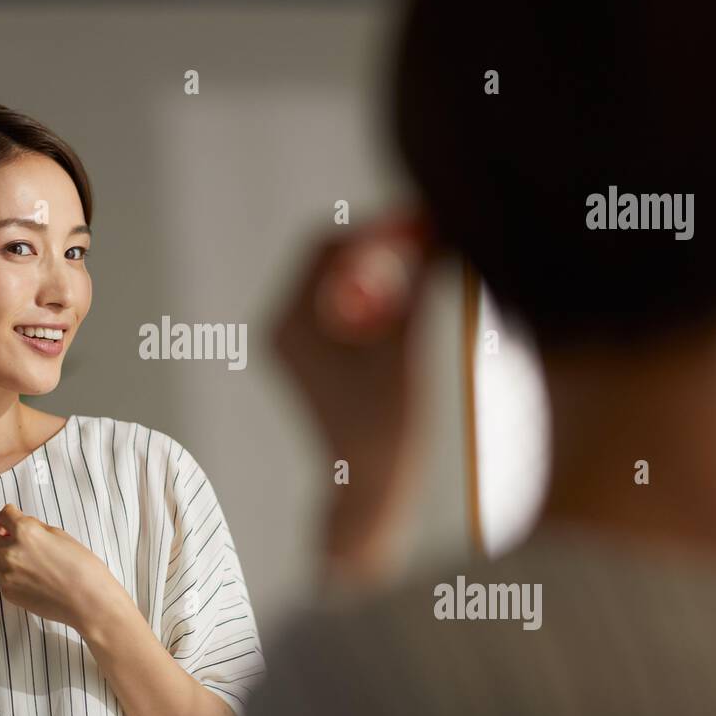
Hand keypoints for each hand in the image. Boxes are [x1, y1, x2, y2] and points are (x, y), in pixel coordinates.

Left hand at [0, 504, 121, 631]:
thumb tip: (21, 525)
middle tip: (4, 533)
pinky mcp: (7, 592)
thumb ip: (35, 528)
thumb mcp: (61, 536)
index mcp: (26, 532)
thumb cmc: (82, 567)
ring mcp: (6, 574)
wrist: (87, 601)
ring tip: (14, 555)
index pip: (3, 514)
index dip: (10, 514)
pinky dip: (7, 571)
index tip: (13, 517)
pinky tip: (28, 575)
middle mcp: (10, 552)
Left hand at [268, 206, 431, 580]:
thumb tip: (432, 237)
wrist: (370, 489)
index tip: (422, 226)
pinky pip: (346, 308)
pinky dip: (379, 300)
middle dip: (382, 249)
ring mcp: (296, 344)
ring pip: (342, 283)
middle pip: (330, 261)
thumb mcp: (405, 349)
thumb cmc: (385, 428)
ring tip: (427, 278)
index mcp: (289, 324)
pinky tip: (411, 312)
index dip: (376, 231)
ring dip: (384, 274)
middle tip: (432, 244)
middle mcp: (282, 328)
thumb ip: (414, 287)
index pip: (326, 249)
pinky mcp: (316, 358)